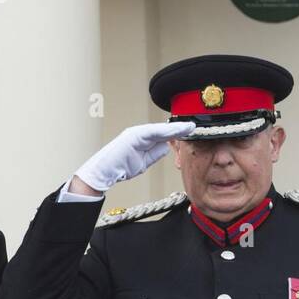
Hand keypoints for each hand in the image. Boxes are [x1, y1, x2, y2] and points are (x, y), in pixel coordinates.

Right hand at [72, 121, 195, 193]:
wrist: (104, 172)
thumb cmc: (121, 166)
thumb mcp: (144, 161)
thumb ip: (155, 153)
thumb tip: (167, 147)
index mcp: (144, 138)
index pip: (165, 134)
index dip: (179, 131)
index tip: (192, 130)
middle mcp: (141, 133)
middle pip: (165, 129)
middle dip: (180, 128)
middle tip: (195, 126)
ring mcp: (136, 133)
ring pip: (160, 129)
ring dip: (175, 128)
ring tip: (189, 127)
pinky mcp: (133, 136)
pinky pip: (151, 133)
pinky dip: (163, 132)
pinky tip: (174, 131)